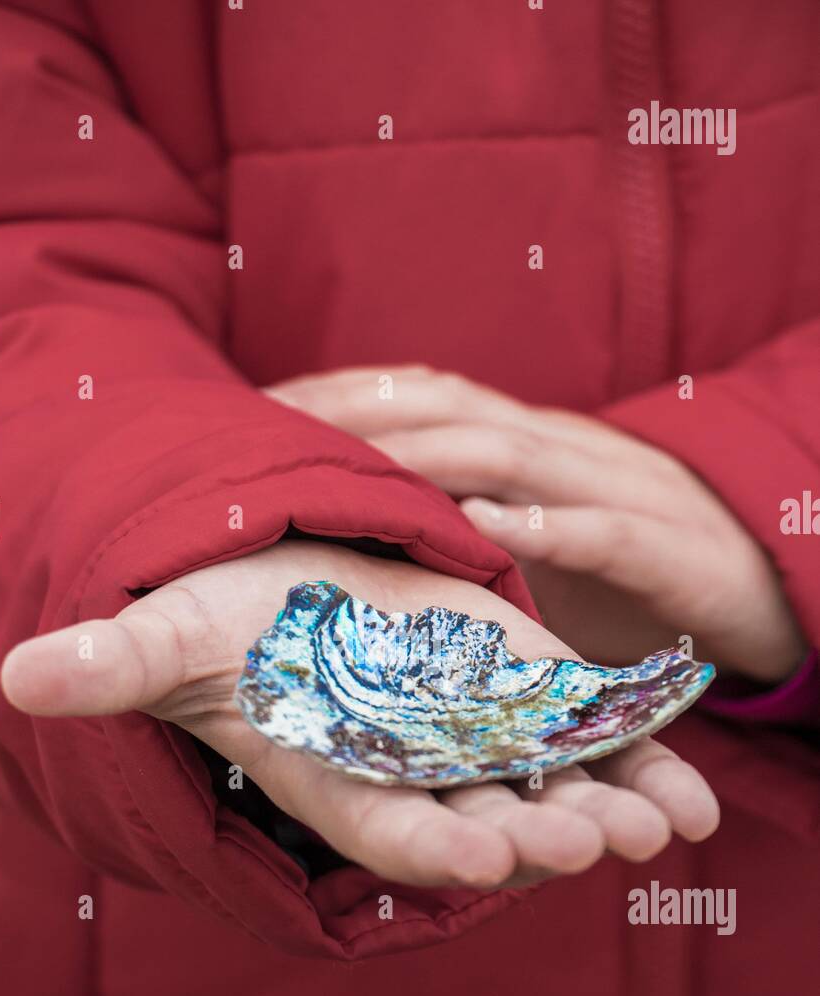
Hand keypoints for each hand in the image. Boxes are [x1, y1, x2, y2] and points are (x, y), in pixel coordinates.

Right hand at [0, 539, 718, 890]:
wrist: (294, 580)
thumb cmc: (227, 615)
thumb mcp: (175, 630)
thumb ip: (114, 661)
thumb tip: (16, 676)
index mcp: (333, 771)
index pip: (380, 821)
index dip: (425, 835)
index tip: (474, 847)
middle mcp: (413, 770)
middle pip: (481, 813)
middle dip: (533, 830)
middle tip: (585, 840)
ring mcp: (478, 736)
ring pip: (550, 785)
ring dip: (608, 806)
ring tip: (664, 820)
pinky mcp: (523, 693)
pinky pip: (590, 735)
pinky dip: (641, 758)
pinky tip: (693, 786)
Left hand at [269, 366, 806, 681]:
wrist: (760, 581)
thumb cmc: (629, 568)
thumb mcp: (535, 540)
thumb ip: (463, 528)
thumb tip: (360, 541)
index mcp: (528, 443)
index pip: (422, 397)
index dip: (340, 395)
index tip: (254, 409)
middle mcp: (562, 450)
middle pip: (446, 411)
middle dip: (353, 415)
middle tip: (264, 431)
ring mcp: (613, 490)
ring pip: (511, 455)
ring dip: (426, 456)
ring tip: (347, 467)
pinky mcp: (662, 547)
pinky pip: (598, 529)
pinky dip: (542, 524)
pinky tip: (487, 524)